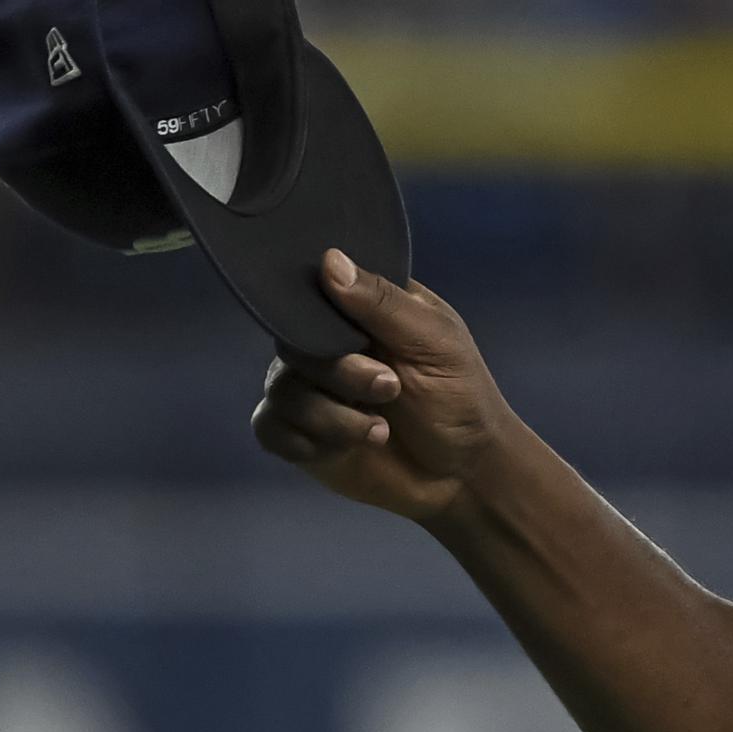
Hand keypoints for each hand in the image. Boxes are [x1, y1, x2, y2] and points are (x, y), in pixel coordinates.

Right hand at [251, 250, 517, 525]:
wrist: (464, 473)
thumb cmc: (460, 398)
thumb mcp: (435, 342)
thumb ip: (382, 303)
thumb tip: (329, 259)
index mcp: (361, 310)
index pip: (316, 287)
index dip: (319, 305)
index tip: (352, 332)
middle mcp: (328, 344)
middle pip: (294, 341)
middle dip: (340, 371)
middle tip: (390, 388)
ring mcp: (312, 388)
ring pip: (282, 388)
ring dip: (331, 414)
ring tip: (380, 430)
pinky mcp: (301, 433)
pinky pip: (269, 426)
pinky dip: (304, 439)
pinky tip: (343, 448)